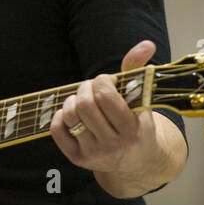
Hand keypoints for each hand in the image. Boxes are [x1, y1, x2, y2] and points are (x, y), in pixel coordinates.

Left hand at [50, 40, 157, 173]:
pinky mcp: (77, 158)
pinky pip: (57, 129)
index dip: (102, 81)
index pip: (106, 97)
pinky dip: (61, 115)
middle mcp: (113, 145)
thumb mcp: (142, 99)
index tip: (107, 81)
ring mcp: (94, 154)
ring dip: (73, 100)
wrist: (136, 160)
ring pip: (70, 115)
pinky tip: (73, 113)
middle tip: (92, 87)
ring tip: (84, 100)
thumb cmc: (137, 123)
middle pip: (85, 105)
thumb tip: (146, 44)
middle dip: (86, 88)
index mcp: (132, 130)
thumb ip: (138, 70)